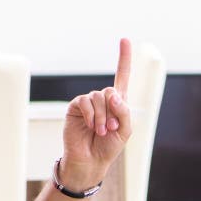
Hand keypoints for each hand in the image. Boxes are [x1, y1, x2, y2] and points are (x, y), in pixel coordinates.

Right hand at [59, 38, 132, 188]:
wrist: (91, 160)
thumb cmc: (108, 147)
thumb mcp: (125, 131)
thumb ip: (125, 112)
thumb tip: (113, 94)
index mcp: (118, 104)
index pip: (122, 78)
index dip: (124, 59)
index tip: (125, 40)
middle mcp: (103, 100)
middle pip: (110, 91)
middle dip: (113, 111)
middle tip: (112, 128)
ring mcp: (88, 103)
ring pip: (98, 98)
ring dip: (103, 117)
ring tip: (101, 132)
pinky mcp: (75, 107)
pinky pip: (84, 102)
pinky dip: (91, 115)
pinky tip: (92, 126)